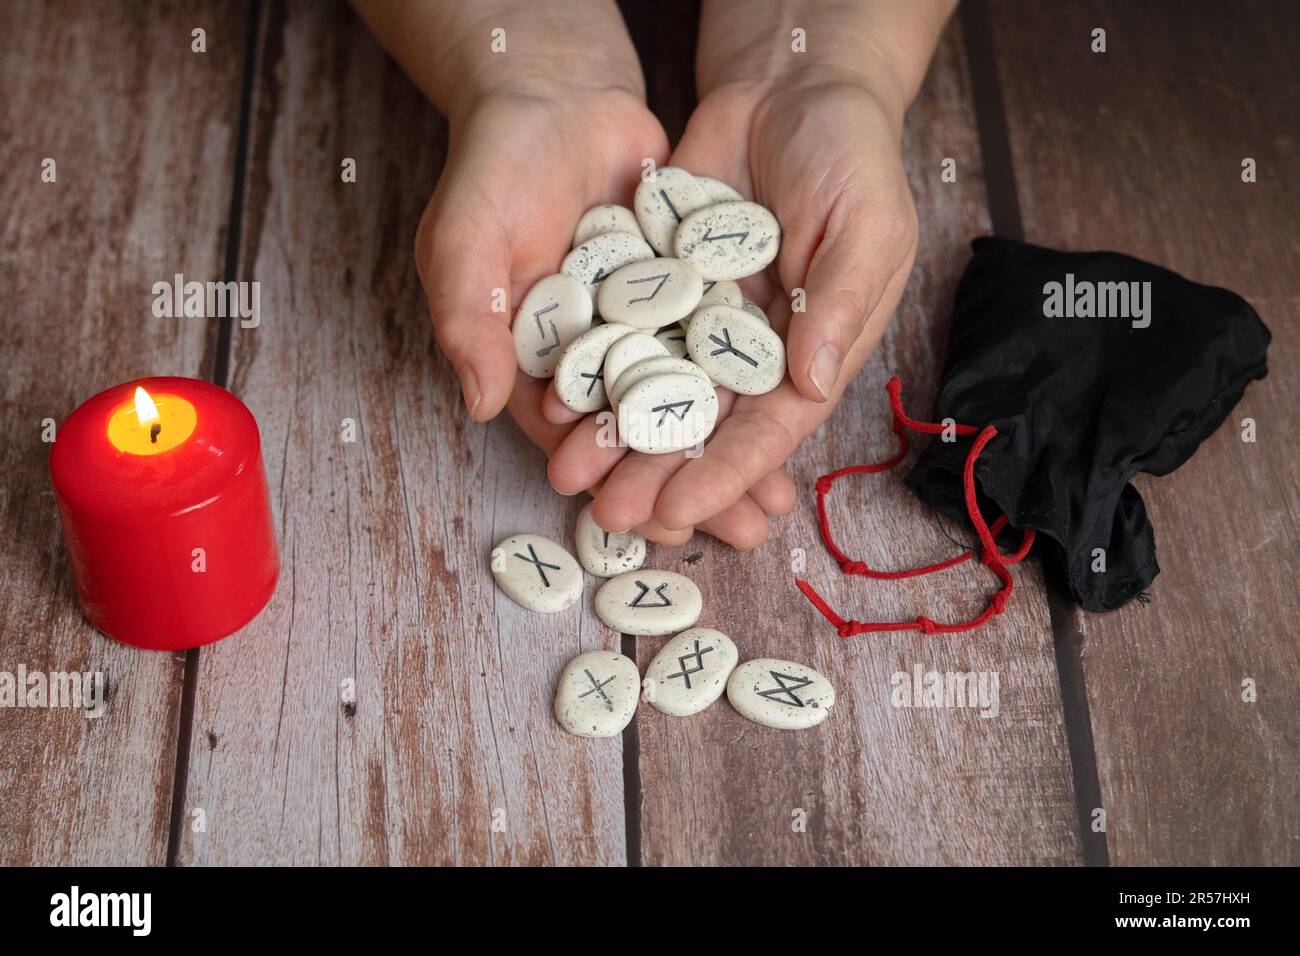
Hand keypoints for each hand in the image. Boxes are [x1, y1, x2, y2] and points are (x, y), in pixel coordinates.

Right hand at [416, 87, 792, 547]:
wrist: (556, 93)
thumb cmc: (493, 170)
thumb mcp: (465, 246)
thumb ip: (472, 324)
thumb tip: (484, 405)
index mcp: (538, 363)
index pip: (577, 440)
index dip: (614, 482)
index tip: (651, 524)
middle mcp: (596, 354)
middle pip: (647, 434)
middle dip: (690, 485)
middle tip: (739, 533)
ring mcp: (647, 323)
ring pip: (694, 402)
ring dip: (729, 448)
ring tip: (773, 501)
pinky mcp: (689, 289)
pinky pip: (725, 346)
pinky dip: (753, 380)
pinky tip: (791, 410)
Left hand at [542, 75, 917, 536]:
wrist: (790, 82)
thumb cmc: (851, 153)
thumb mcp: (866, 224)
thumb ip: (840, 303)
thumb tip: (813, 382)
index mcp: (809, 349)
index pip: (768, 428)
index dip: (724, 473)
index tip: (679, 510)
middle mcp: (749, 346)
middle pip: (698, 423)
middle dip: (654, 470)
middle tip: (607, 513)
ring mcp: (698, 315)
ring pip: (649, 388)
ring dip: (611, 434)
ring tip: (567, 470)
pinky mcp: (656, 279)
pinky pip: (618, 328)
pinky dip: (588, 363)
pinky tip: (554, 395)